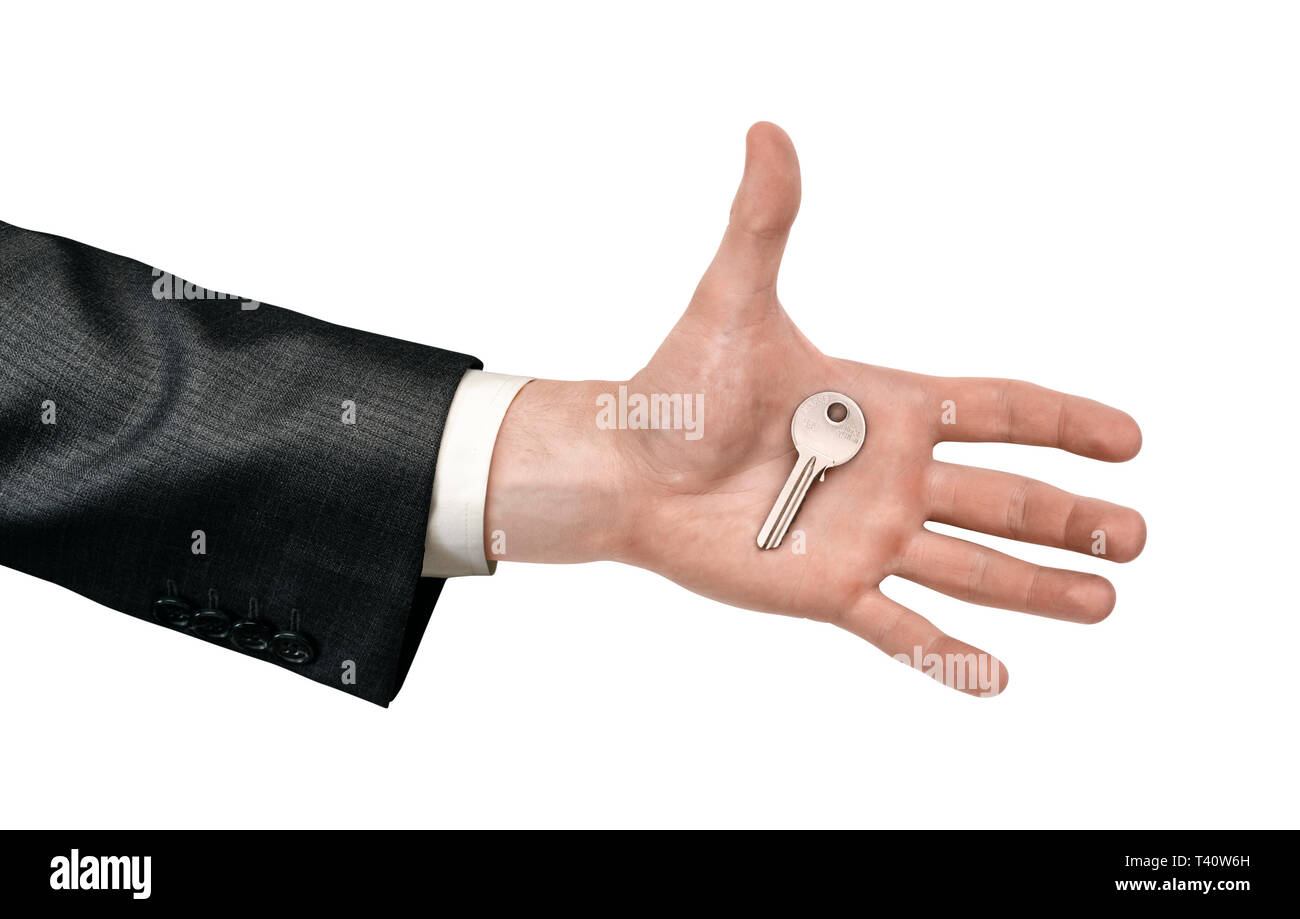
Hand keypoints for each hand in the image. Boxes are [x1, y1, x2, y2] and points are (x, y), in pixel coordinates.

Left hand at [485, 122, 1145, 695]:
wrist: (627, 470)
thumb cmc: (678, 388)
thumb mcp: (733, 303)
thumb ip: (762, 224)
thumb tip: (766, 131)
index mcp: (885, 407)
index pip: (996, 411)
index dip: (1064, 422)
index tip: (1128, 438)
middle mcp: (889, 475)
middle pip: (1003, 497)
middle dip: (1070, 515)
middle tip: (1136, 533)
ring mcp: (864, 537)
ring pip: (970, 567)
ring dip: (1037, 587)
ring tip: (1103, 599)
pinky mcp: (827, 589)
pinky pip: (900, 629)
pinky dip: (947, 656)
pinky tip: (997, 678)